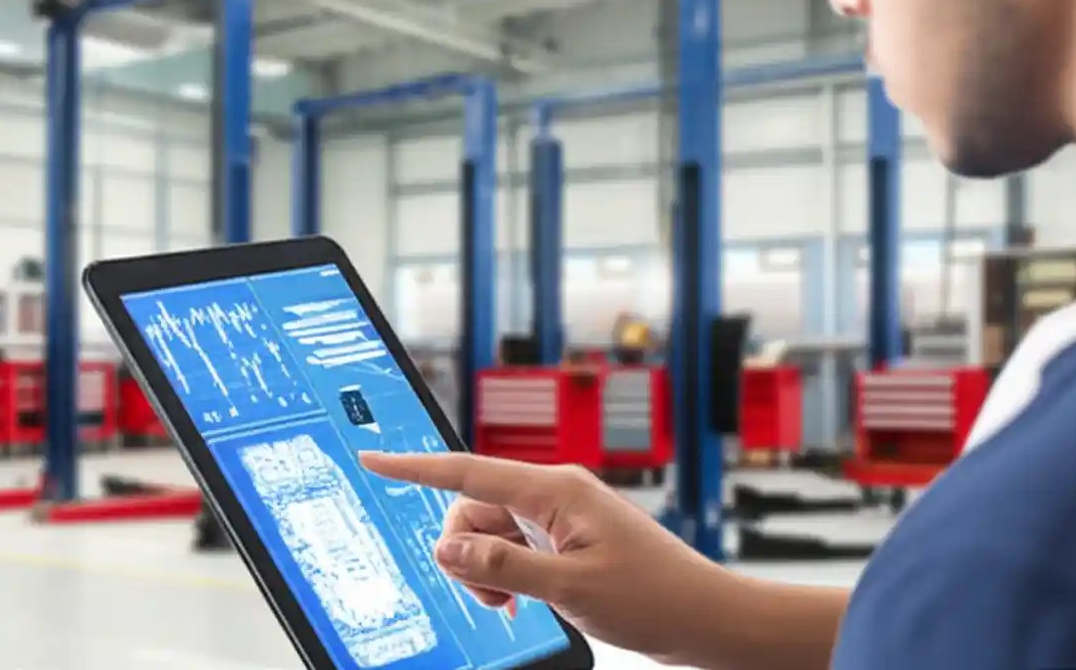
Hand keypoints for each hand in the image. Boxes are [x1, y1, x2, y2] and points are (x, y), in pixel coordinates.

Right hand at [359, 452, 744, 664]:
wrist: (701, 615)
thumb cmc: (653, 597)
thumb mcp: (568, 589)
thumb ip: (502, 566)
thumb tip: (448, 547)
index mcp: (556, 490)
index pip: (469, 473)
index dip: (415, 467)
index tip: (374, 458)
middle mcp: (556, 494)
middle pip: (474, 511)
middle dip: (465, 553)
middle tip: (492, 597)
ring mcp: (563, 515)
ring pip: (491, 533)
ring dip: (487, 569)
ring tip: (512, 604)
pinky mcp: (569, 537)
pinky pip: (516, 546)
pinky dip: (507, 573)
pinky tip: (522, 598)